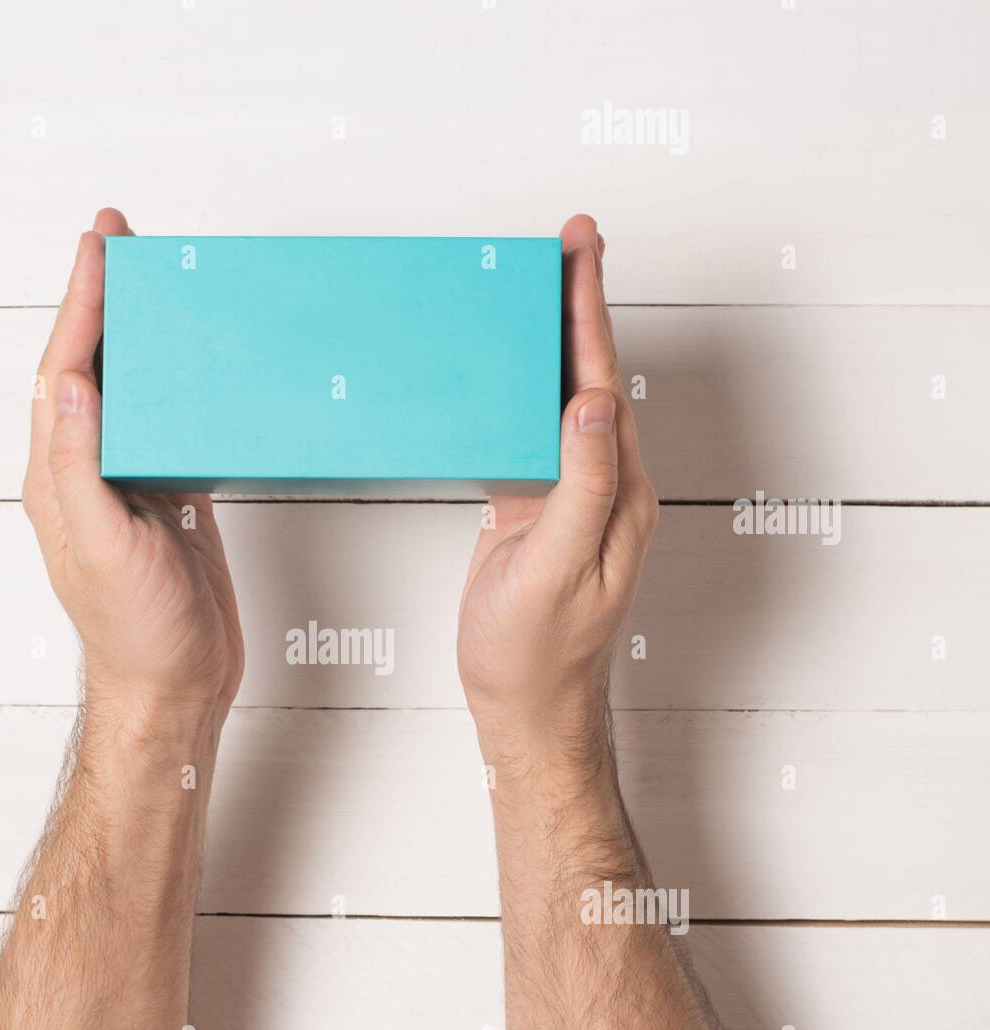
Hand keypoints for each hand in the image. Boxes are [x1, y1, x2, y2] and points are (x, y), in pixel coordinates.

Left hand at [22, 209, 243, 732]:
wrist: (175, 686)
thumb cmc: (135, 632)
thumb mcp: (101, 546)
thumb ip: (80, 466)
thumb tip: (70, 383)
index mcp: (59, 477)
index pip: (64, 370)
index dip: (80, 303)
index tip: (100, 247)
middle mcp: (89, 473)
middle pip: (93, 365)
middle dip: (102, 299)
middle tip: (123, 240)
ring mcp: (131, 486)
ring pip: (134, 392)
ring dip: (143, 337)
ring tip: (161, 285)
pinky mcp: (171, 501)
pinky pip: (173, 427)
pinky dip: (184, 388)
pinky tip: (201, 367)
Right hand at [457, 214, 657, 761]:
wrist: (524, 709)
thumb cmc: (539, 655)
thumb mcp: (558, 572)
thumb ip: (579, 489)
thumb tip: (587, 405)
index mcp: (616, 492)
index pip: (602, 381)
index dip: (589, 310)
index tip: (580, 248)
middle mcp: (599, 484)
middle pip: (586, 374)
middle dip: (576, 303)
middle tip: (564, 239)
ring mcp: (565, 495)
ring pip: (554, 398)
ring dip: (543, 340)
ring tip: (529, 284)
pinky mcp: (531, 509)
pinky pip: (524, 432)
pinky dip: (509, 391)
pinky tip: (495, 368)